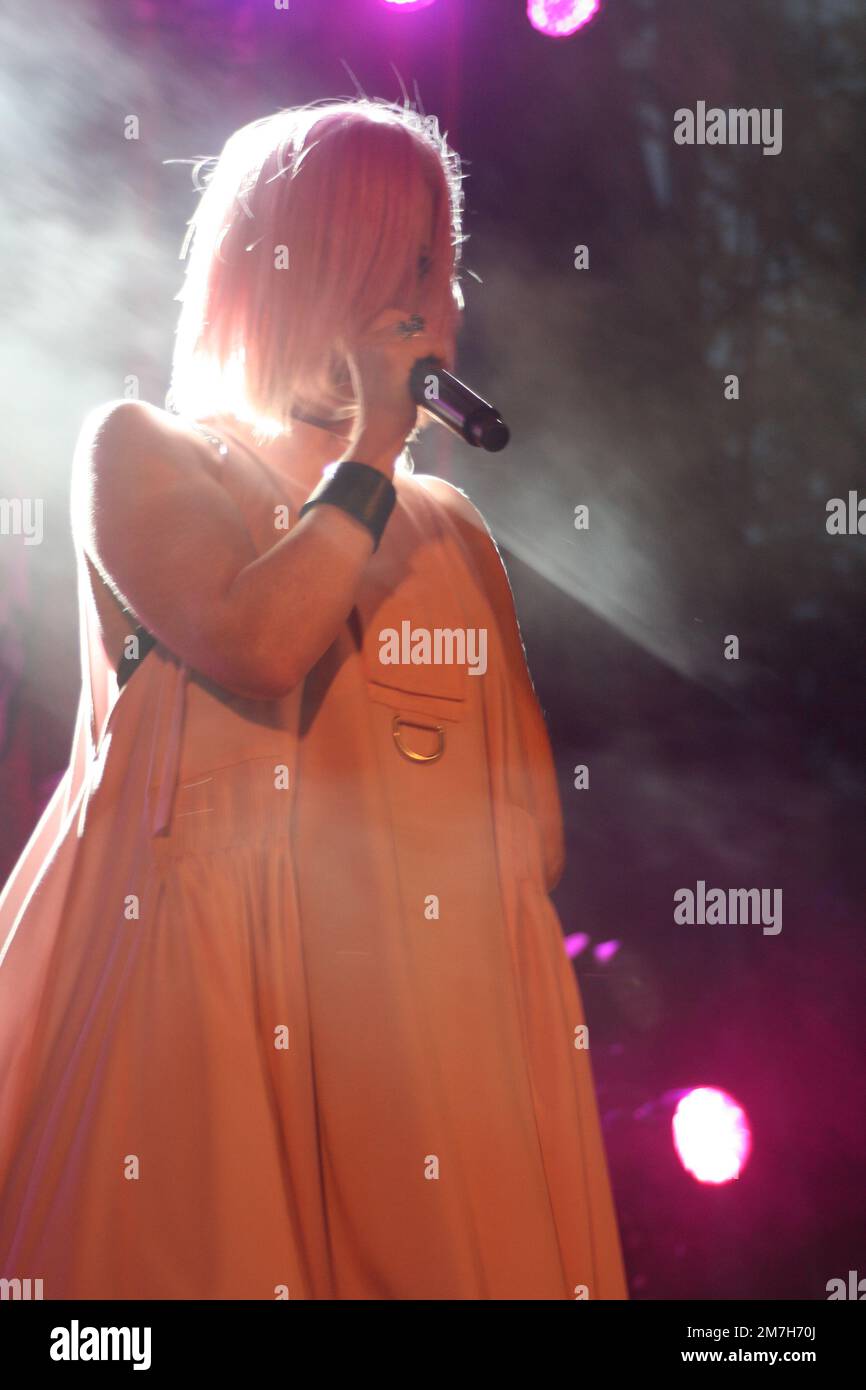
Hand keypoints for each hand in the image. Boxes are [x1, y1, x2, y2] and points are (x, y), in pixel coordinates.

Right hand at [342, 308, 454, 471]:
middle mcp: (362, 340)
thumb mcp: (377, 374)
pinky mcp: (394, 356)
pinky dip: (439, 352)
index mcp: (354, 343)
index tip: (421, 353)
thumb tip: (417, 334)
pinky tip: (441, 367)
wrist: (377, 434)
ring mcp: (376, 347)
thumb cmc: (382, 411)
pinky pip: (427, 343)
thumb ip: (388, 353)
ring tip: (437, 366)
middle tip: (430, 359)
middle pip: (403, 319)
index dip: (410, 331)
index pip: (389, 317)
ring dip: (432, 346)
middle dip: (421, 336)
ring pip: (417, 331)